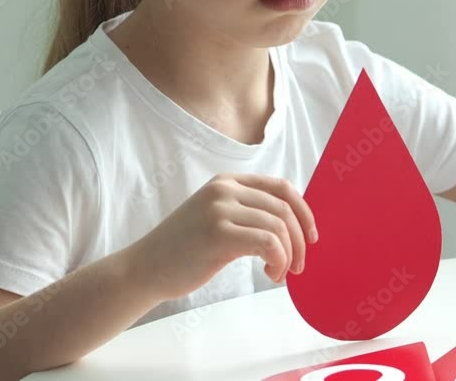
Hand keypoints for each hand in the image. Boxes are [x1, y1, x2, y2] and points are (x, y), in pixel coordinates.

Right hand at [129, 173, 317, 301]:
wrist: (145, 268)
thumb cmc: (183, 251)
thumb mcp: (216, 218)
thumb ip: (245, 212)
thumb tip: (290, 225)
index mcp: (227, 182)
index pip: (281, 187)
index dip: (304, 212)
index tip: (311, 237)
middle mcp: (224, 189)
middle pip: (284, 207)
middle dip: (300, 240)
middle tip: (297, 266)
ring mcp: (220, 209)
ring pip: (278, 226)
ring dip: (288, 255)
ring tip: (279, 273)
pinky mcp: (218, 233)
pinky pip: (268, 242)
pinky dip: (278, 260)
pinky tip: (270, 273)